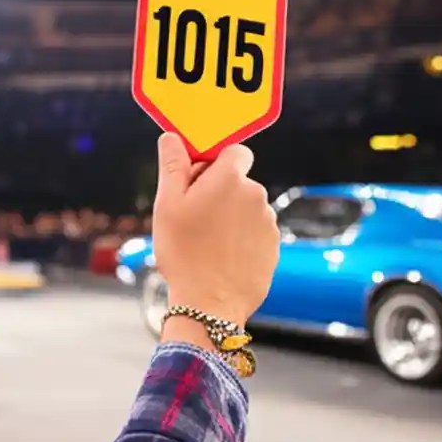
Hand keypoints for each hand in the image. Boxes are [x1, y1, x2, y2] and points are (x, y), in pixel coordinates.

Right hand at [151, 133, 278, 329]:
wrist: (210, 304)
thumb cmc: (183, 252)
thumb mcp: (167, 205)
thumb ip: (173, 165)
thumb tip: (172, 137)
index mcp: (230, 178)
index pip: (235, 151)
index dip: (215, 163)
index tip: (198, 183)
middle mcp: (256, 194)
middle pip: (238, 181)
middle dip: (220, 192)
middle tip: (195, 218)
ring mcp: (267, 221)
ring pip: (247, 208)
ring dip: (231, 216)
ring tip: (208, 243)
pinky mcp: (273, 246)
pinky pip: (255, 231)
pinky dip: (241, 238)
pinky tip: (222, 256)